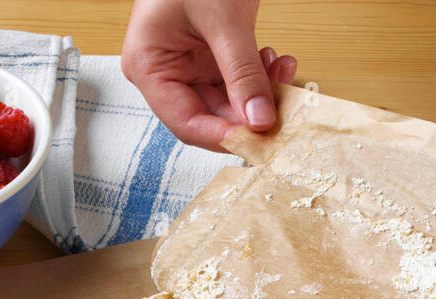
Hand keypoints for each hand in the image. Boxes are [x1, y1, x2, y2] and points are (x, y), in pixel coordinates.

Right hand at [121, 0, 297, 150]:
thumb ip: (242, 73)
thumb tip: (260, 121)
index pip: (186, 123)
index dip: (224, 137)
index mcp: (149, 66)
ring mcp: (191, 65)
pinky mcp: (213, 57)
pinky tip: (277, 61)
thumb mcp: (222, 20)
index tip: (260, 142)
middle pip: (212, 117)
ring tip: (283, 73)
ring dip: (262, 95)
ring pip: (232, 102)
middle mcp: (167, 71)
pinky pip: (240, 82)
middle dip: (252, 115)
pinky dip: (262, 76)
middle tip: (285, 113)